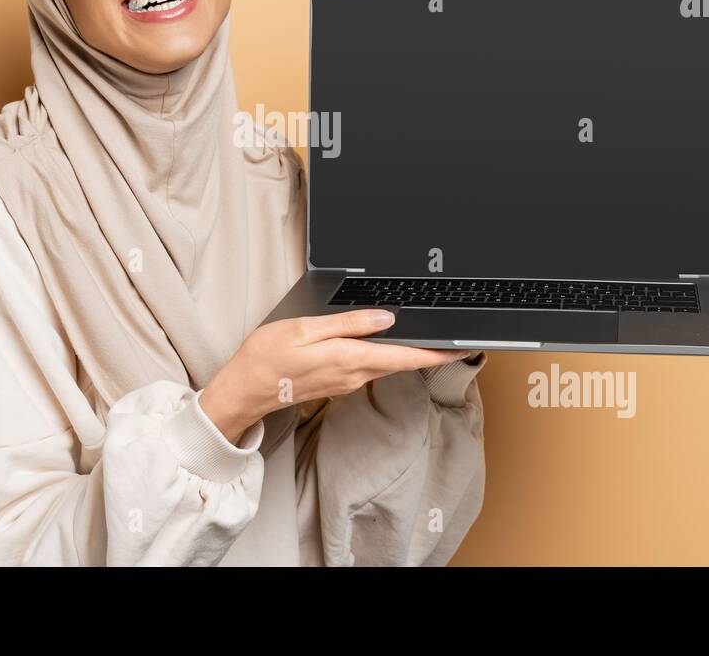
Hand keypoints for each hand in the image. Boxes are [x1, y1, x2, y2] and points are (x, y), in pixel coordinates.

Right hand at [200, 308, 472, 442]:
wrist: (246, 389)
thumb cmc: (268, 357)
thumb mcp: (306, 329)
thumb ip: (349, 324)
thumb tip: (386, 318)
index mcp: (350, 358)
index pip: (405, 357)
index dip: (437, 353)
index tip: (462, 347)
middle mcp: (353, 375)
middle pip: (400, 362)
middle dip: (428, 351)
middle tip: (452, 338)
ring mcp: (346, 382)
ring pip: (385, 364)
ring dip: (407, 353)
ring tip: (426, 339)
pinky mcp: (337, 383)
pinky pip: (368, 367)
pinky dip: (384, 356)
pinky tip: (385, 345)